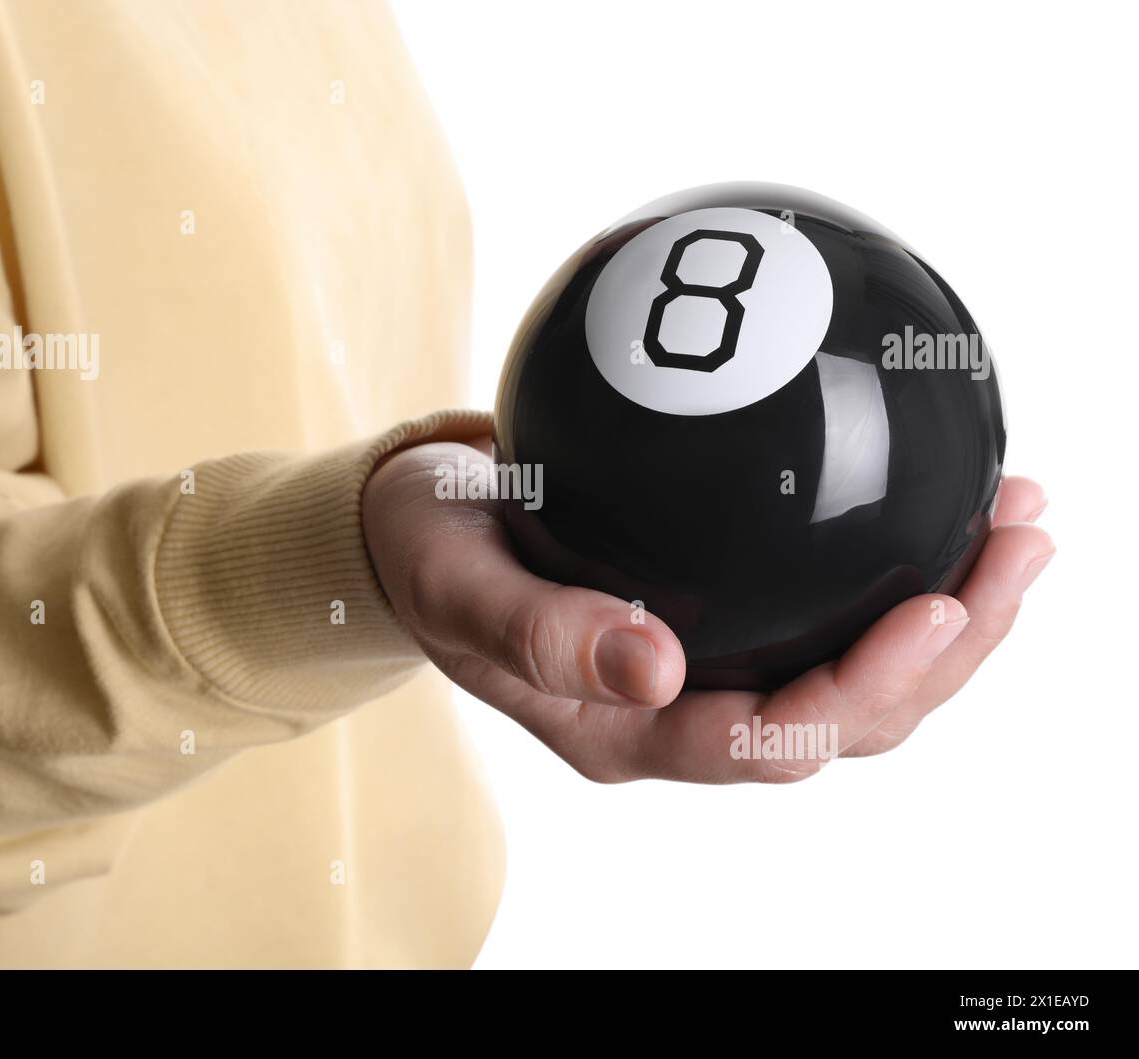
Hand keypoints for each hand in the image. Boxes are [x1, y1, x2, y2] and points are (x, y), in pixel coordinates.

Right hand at [361, 439, 1052, 782]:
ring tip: (1015, 518)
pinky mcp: (719, 617)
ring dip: (951, 612)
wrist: (413, 531)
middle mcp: (681, 714)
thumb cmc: (426, 558)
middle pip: (847, 720)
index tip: (935, 600)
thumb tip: (652, 667)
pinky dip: (897, 568)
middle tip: (1023, 538)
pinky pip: (827, 613)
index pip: (766, 740)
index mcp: (625, 731)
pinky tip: (938, 501)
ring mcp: (705, 669)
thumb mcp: (457, 584)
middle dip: (951, 648)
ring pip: (856, 675)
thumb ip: (539, 632)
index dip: (863, 690)